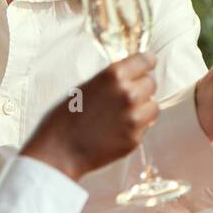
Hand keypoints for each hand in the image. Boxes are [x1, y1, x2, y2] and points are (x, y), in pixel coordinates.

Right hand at [21, 53, 158, 179]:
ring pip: (153, 105)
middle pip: (151, 83)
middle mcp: (128, 94)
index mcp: (114, 76)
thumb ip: (111, 80)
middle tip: (130, 94)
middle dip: (143, 86)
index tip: (148, 64)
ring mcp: (134, 118)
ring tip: (125, 113)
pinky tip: (118, 129)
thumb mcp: (86, 87)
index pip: (146, 60)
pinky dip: (136, 126)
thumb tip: (130, 76)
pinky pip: (145, 126)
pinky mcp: (135, 138)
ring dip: (144, 107)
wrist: (59, 151)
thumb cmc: (65, 118)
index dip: (147, 62)